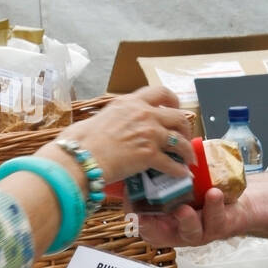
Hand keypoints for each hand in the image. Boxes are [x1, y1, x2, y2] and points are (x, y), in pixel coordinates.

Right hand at [60, 87, 195, 185]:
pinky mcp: (149, 154)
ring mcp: (148, 133)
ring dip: (187, 150)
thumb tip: (111, 125)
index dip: (174, 100)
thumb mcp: (100, 118)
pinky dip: (179, 170)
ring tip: (188, 159)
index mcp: (130, 102)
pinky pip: (172, 163)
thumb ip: (114, 117)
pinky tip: (181, 174)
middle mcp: (143, 114)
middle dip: (185, 128)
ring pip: (180, 140)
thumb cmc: (80, 141)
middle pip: (178, 116)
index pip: (160, 92)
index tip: (176, 108)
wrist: (78, 157)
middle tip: (184, 137)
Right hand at [136, 172, 267, 250]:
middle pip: (160, 234)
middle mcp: (177, 229)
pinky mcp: (219, 226)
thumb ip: (157, 172)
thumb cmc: (197, 189)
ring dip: (186, 220)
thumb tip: (134, 150)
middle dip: (154, 227)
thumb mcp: (176, 181)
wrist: (233, 196)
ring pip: (190, 232)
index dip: (134, 216)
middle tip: (148, 217)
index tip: (130, 204)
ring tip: (184, 208)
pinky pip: (216, 220)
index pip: (143, 223)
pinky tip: (214, 193)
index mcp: (163, 220)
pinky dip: (214, 206)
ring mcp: (199, 231)